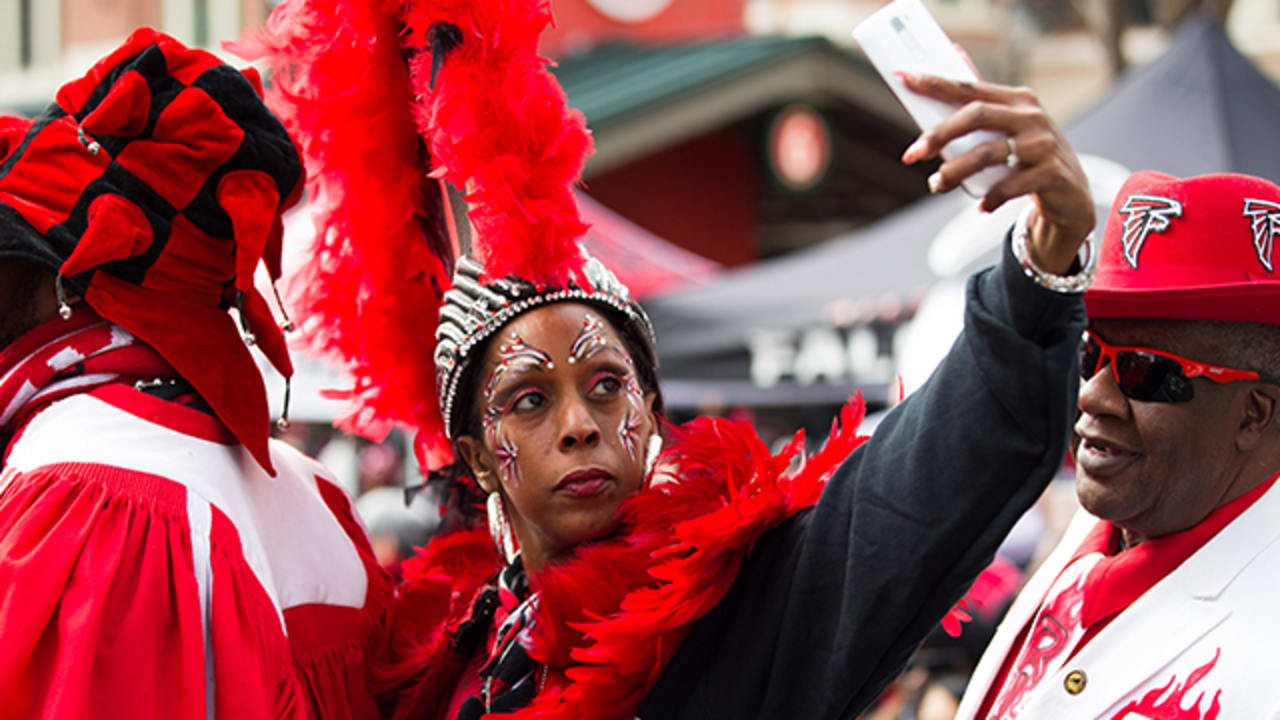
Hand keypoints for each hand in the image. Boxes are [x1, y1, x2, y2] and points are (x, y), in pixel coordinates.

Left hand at [899, 73, 1093, 273]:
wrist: (1071, 193)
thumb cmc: (1030, 155)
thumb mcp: (1010, 126)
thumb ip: (982, 104)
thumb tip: (954, 60)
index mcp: (1018, 99)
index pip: (971, 87)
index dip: (937, 84)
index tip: (906, 81)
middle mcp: (1032, 117)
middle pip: (976, 115)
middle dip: (938, 134)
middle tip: (912, 154)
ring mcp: (1043, 144)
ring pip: (987, 154)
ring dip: (954, 171)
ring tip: (936, 184)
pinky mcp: (1051, 173)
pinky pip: (1008, 186)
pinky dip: (989, 197)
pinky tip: (982, 204)